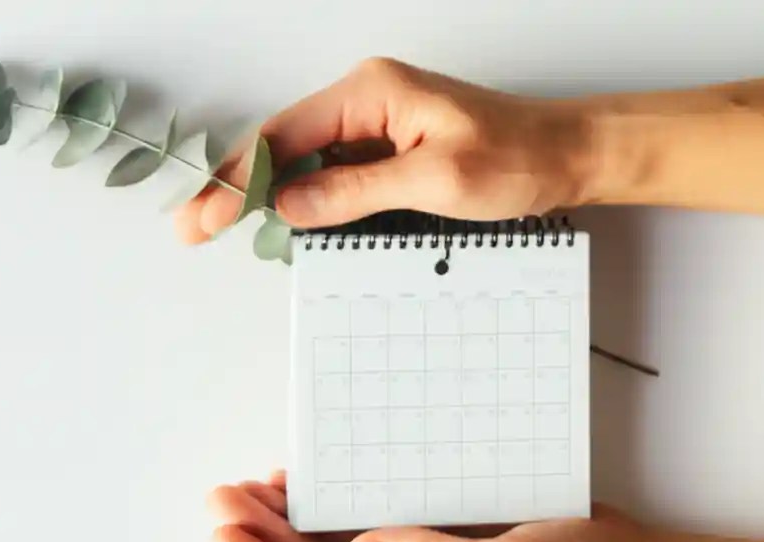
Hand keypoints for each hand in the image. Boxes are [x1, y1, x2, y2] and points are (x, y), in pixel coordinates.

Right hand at [176, 57, 593, 243]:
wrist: (571, 154)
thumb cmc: (520, 157)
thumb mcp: (436, 181)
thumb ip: (355, 192)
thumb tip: (290, 205)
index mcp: (372, 93)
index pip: (283, 136)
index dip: (237, 180)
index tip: (207, 216)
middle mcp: (367, 100)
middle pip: (281, 146)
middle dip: (233, 187)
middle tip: (192, 227)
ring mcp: (376, 123)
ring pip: (301, 160)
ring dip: (262, 196)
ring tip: (217, 227)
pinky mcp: (389, 146)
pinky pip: (332, 171)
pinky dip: (302, 198)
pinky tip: (280, 225)